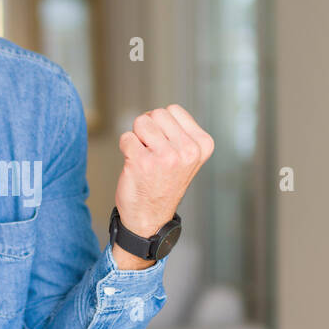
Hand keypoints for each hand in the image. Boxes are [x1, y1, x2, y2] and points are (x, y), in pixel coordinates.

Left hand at [115, 104, 213, 244]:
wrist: (150, 218)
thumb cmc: (165, 184)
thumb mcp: (186, 157)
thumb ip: (179, 132)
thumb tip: (157, 113)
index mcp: (202, 145)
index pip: (174, 110)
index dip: (163, 125)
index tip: (166, 147)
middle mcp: (188, 150)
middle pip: (157, 113)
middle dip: (149, 129)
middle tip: (153, 153)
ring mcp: (166, 156)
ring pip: (141, 122)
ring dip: (137, 138)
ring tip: (145, 159)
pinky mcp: (142, 162)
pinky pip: (126, 137)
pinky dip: (126, 148)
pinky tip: (135, 166)